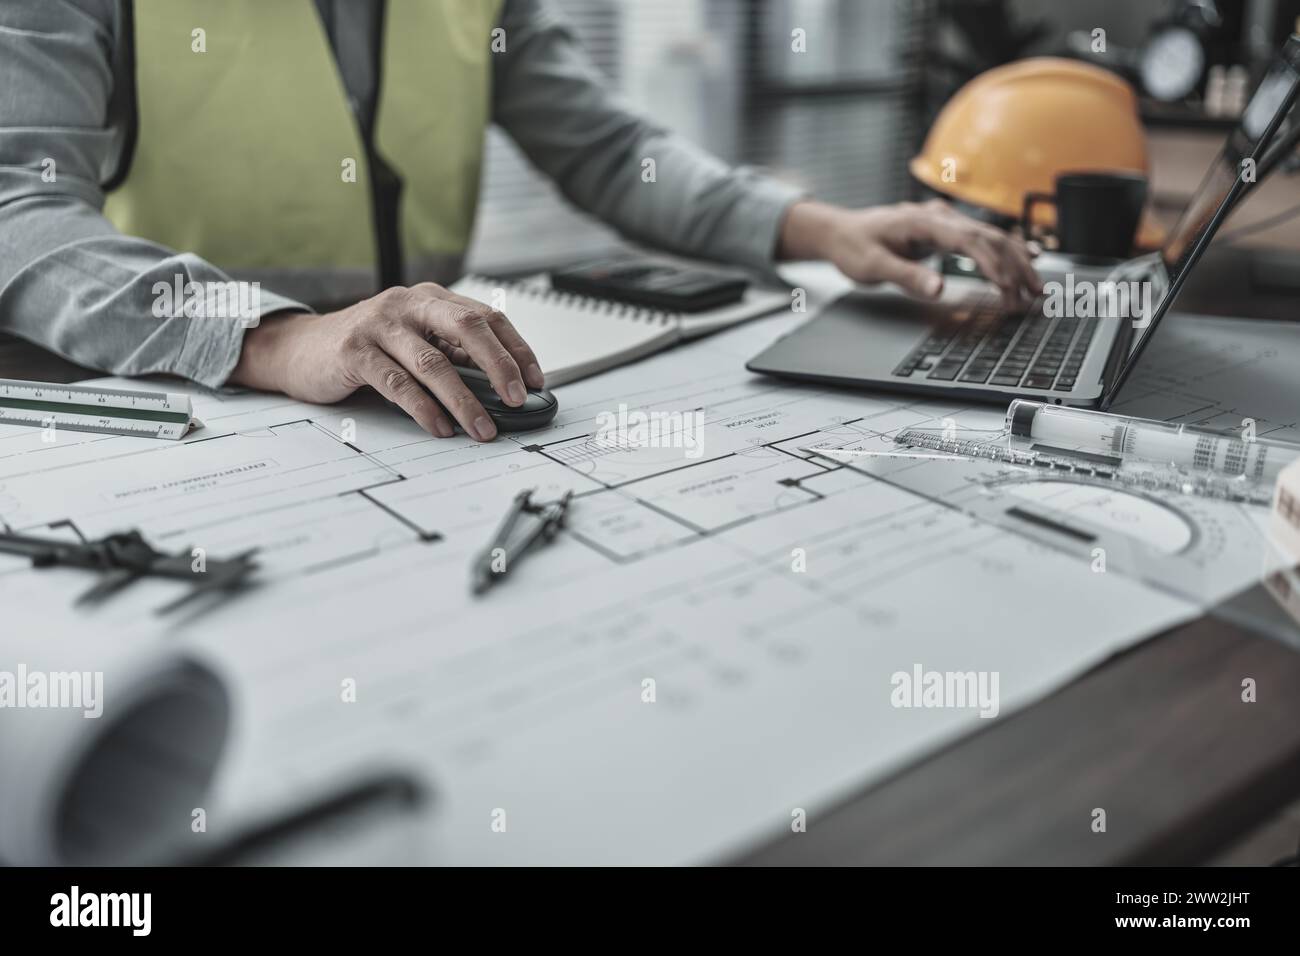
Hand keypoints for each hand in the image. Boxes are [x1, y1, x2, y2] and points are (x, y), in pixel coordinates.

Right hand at [230, 284, 544, 440]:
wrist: (299, 350)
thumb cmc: (367, 349)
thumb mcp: (415, 343)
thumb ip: (452, 356)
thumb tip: (502, 389)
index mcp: (431, 300)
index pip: (487, 318)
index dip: (516, 349)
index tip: (536, 381)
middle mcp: (409, 304)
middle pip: (467, 328)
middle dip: (499, 366)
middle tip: (517, 399)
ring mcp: (380, 325)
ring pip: (434, 362)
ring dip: (464, 400)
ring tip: (482, 429)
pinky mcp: (355, 351)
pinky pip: (398, 383)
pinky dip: (424, 409)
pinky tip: (440, 428)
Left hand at [779, 199, 1042, 308]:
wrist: (841, 231)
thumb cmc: (854, 246)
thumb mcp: (873, 266)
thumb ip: (907, 276)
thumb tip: (939, 289)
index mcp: (923, 222)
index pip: (968, 240)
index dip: (992, 262)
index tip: (1007, 286)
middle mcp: (939, 217)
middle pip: (988, 237)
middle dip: (1014, 266)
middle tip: (1033, 295)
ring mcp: (944, 222)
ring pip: (990, 238)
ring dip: (1015, 261)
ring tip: (1035, 288)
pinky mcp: (945, 231)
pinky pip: (982, 240)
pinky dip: (1006, 252)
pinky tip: (1030, 258)